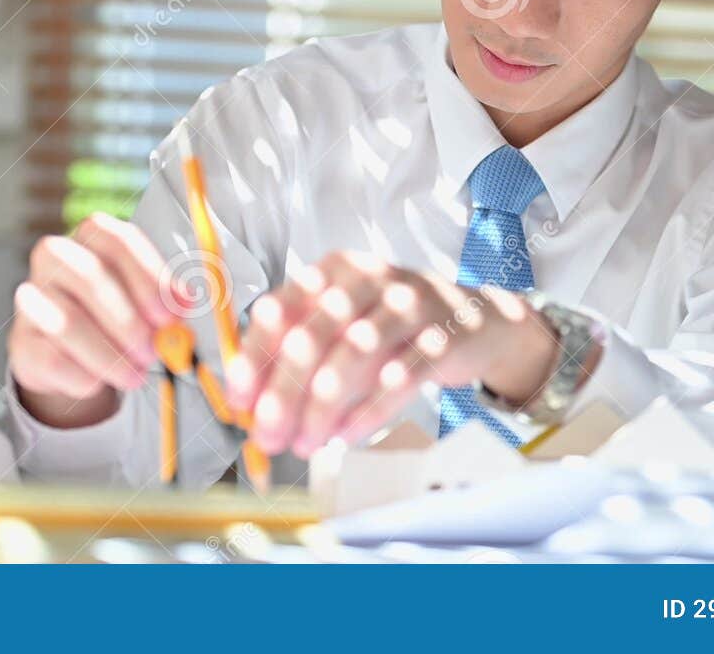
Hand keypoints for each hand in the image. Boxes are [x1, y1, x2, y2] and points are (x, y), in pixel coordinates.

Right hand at [9, 213, 186, 428]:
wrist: (71, 352)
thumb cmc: (114, 315)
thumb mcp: (145, 301)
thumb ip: (166, 301)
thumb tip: (183, 305)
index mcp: (93, 236)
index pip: (120, 242)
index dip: (149, 278)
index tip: (171, 313)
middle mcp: (56, 257)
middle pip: (90, 278)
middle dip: (127, 321)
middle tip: (152, 352)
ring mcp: (32, 297)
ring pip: (67, 323)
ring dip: (108, 356)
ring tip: (134, 376)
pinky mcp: (21, 341)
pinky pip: (52, 359)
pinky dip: (83, 377)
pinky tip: (99, 383)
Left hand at [224, 251, 556, 457]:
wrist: (474, 320)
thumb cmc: (392, 325)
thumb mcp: (344, 321)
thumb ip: (298, 347)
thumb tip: (249, 399)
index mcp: (335, 270)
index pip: (280, 309)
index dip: (255, 357)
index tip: (239, 400)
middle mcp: (371, 278)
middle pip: (314, 336)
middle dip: (284, 394)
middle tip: (268, 436)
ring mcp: (410, 305)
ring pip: (355, 356)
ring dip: (323, 408)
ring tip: (306, 443)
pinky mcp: (443, 337)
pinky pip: (400, 378)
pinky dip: (368, 412)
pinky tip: (345, 436)